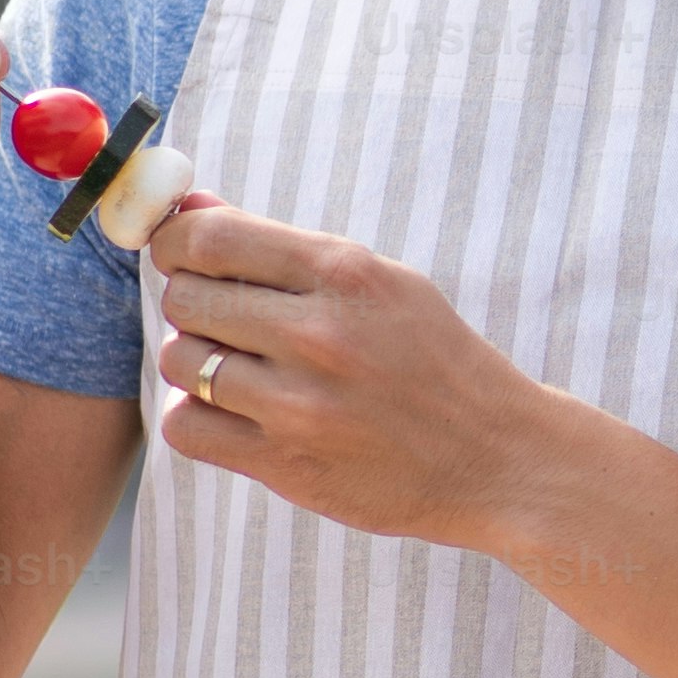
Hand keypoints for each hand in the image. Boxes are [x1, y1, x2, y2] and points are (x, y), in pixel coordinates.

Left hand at [141, 201, 570, 552]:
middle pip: (185, 298)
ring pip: (179, 362)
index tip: (189, 259)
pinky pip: (186, 428)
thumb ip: (286, 251)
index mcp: (347, 273)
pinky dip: (200, 420)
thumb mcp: (385, 284)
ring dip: (199, 365)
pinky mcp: (285, 465)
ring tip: (246, 373)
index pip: (208, 238)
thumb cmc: (437, 363)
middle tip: (235, 325)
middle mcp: (320, 334)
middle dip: (197, 307)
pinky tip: (240, 416)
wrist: (498, 458)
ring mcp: (300, 405)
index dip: (179, 244)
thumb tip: (188, 211)